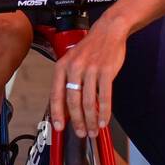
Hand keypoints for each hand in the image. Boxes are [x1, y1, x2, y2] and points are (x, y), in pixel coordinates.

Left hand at [50, 22, 126, 137]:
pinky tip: (104, 122)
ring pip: (88, 102)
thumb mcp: (72, 61)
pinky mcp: (106, 72)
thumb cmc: (90, 49)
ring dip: (91, 121)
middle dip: (77, 121)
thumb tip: (66, 106)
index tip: (59, 127)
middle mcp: (73, 68)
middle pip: (72, 102)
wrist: (108, 31)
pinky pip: (104, 97)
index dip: (57, 113)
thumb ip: (68, 81)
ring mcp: (90, 70)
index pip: (55, 95)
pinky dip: (104, 113)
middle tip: (81, 133)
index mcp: (62, 66)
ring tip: (94, 131)